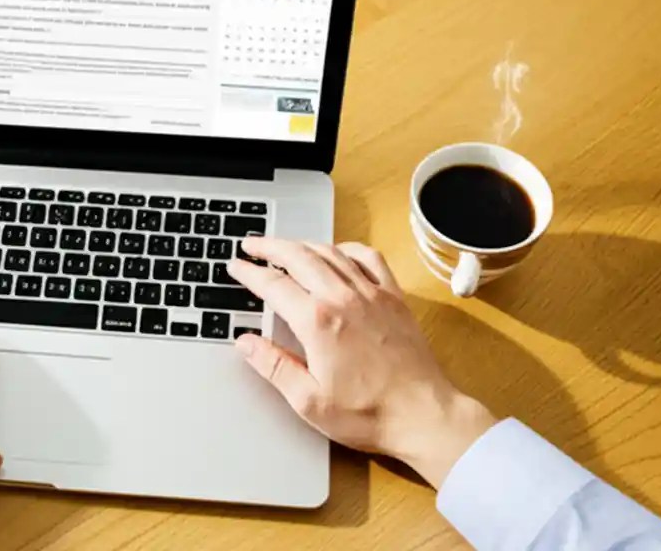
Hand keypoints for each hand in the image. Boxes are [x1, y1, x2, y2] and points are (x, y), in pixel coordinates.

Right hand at [228, 238, 495, 487]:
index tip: (236, 267)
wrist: (424, 416)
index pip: (273, 284)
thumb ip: (273, 366)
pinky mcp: (393, 298)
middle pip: (298, 257)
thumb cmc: (369, 413)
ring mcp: (371, 294)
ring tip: (284, 246)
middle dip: (270, 247)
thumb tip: (246, 343)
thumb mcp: (308, 400)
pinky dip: (347, 248)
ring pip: (330, 252)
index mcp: (318, 322)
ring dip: (302, 244)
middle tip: (252, 245)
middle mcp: (343, 299)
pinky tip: (337, 252)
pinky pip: (368, 258)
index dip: (250, 272)